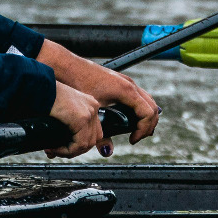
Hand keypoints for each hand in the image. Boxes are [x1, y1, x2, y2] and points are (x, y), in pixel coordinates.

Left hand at [37, 39, 161, 151]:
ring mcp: (125, 81)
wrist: (65, 66)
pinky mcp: (119, 81)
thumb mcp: (91, 113)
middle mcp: (129, 84)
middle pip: (153, 107)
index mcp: (126, 91)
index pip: (148, 113)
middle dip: (148, 125)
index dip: (143, 130)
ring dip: (146, 117)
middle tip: (137, 138)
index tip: (132, 140)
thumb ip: (101, 134)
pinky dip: (139, 109)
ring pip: (147, 101)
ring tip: (135, 130)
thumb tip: (107, 151)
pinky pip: (138, 96)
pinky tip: (128, 117)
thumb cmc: (76, 85)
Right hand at [46, 82, 106, 157]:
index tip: (63, 148)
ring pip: (87, 143)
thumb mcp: (59, 113)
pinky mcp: (82, 118)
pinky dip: (67, 150)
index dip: (78, 144)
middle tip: (57, 151)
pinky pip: (79, 143)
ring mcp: (90, 112)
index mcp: (89, 104)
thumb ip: (64, 129)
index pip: (93, 131)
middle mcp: (93, 107)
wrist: (37, 88)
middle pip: (93, 138)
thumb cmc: (42, 98)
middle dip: (75, 149)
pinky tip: (55, 148)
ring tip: (54, 150)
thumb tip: (57, 149)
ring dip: (70, 152)